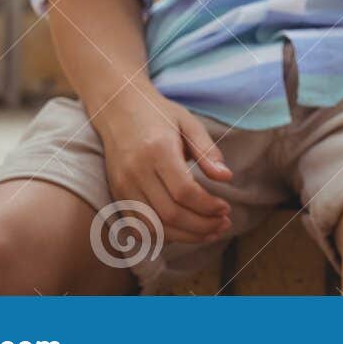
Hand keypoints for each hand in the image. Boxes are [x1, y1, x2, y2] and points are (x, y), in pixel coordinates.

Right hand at [95, 85, 234, 245]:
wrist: (117, 107)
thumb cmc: (158, 113)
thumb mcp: (188, 123)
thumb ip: (207, 150)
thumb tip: (226, 177)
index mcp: (158, 151)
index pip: (184, 191)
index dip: (207, 206)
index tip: (226, 208)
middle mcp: (136, 171)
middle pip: (170, 214)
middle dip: (201, 226)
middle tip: (223, 224)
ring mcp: (122, 185)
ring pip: (153, 226)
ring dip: (184, 236)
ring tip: (209, 232)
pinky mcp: (116, 194)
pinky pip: (137, 227)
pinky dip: (161, 236)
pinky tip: (182, 232)